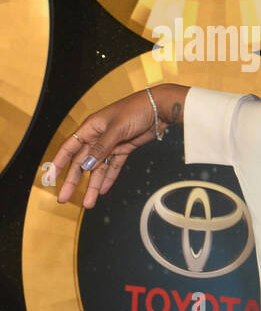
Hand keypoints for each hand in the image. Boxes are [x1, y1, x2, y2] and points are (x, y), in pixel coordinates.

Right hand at [51, 86, 176, 208]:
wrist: (160, 108)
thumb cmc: (136, 110)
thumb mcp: (116, 128)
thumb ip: (102, 148)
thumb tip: (86, 165)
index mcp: (90, 128)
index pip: (69, 148)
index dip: (58, 164)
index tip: (50, 179)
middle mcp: (97, 137)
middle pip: (81, 163)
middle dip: (73, 181)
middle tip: (65, 198)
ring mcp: (111, 144)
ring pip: (98, 168)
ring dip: (93, 185)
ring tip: (88, 203)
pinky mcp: (124, 149)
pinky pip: (113, 166)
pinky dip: (109, 178)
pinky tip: (103, 190)